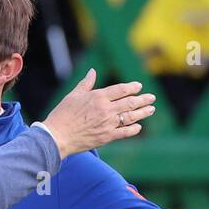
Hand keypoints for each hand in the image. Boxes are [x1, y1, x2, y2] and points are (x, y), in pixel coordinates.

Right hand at [41, 69, 155, 158]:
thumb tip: (92, 71)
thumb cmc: (62, 115)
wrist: (57, 136)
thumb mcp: (73, 95)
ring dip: (143, 113)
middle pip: (130, 103)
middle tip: (151, 98)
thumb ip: (86, 83)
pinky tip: (139, 127)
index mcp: (98, 97)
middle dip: (143, 99)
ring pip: (131, 117)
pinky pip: (125, 132)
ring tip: (151, 109)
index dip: (132, 87)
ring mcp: (108, 124)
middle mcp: (106, 109)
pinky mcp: (107, 137)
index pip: (121, 90)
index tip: (139, 86)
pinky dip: (133, 129)